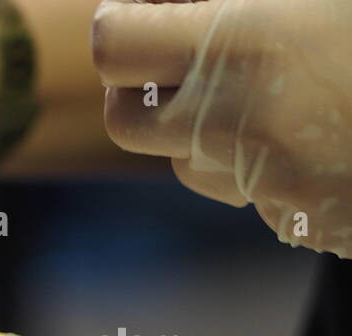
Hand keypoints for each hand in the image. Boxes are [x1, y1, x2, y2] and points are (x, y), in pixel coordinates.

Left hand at [94, 0, 351, 256]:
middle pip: (122, 120)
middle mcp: (235, 122)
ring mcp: (265, 181)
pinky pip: (249, 195)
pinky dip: (263, 165)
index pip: (112, 46)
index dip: (121, 22)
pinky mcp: (300, 220)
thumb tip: (176, 8)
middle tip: (176, 59)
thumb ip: (245, 4)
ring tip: (272, 90)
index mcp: (242, 45)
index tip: (144, 11)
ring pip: (186, 164)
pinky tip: (316, 132)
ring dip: (203, 132)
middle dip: (136, 89)